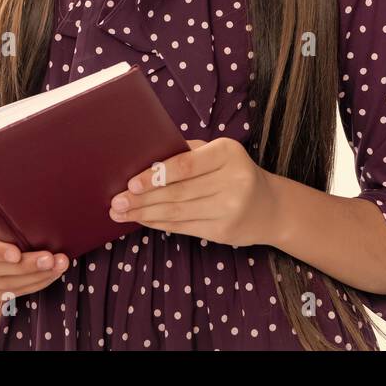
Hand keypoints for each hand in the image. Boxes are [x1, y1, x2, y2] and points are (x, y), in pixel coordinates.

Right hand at [0, 197, 68, 301]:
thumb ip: (6, 200)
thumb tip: (40, 181)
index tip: (17, 253)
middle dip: (26, 265)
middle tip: (51, 258)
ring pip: (4, 285)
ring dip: (36, 277)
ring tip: (59, 265)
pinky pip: (10, 294)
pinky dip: (33, 285)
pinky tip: (51, 274)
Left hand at [107, 138, 278, 247]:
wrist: (269, 207)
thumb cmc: (232, 172)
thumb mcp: (217, 153)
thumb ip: (186, 153)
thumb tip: (144, 162)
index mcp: (228, 153)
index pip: (186, 165)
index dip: (157, 176)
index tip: (131, 183)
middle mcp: (233, 181)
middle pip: (178, 192)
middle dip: (142, 198)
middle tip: (116, 202)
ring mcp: (230, 209)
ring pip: (177, 212)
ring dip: (145, 214)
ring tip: (121, 213)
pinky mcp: (224, 231)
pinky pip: (183, 227)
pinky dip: (159, 224)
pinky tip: (142, 221)